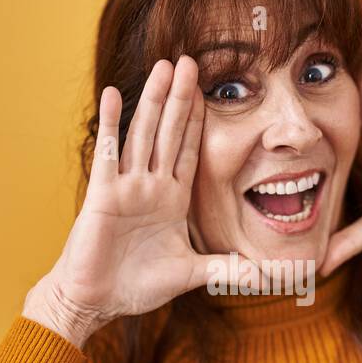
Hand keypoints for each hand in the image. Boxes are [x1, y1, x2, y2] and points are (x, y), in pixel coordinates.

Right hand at [24, 55, 266, 346]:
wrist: (96, 302)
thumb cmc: (135, 286)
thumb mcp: (191, 274)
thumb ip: (226, 269)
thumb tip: (265, 276)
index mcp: (171, 199)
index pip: (188, 150)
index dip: (198, 120)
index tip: (208, 89)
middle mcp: (150, 186)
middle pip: (168, 132)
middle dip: (180, 97)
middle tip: (189, 60)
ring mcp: (126, 186)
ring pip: (143, 134)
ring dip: (153, 100)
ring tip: (163, 66)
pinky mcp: (104, 195)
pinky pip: (109, 153)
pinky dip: (111, 124)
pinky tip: (114, 93)